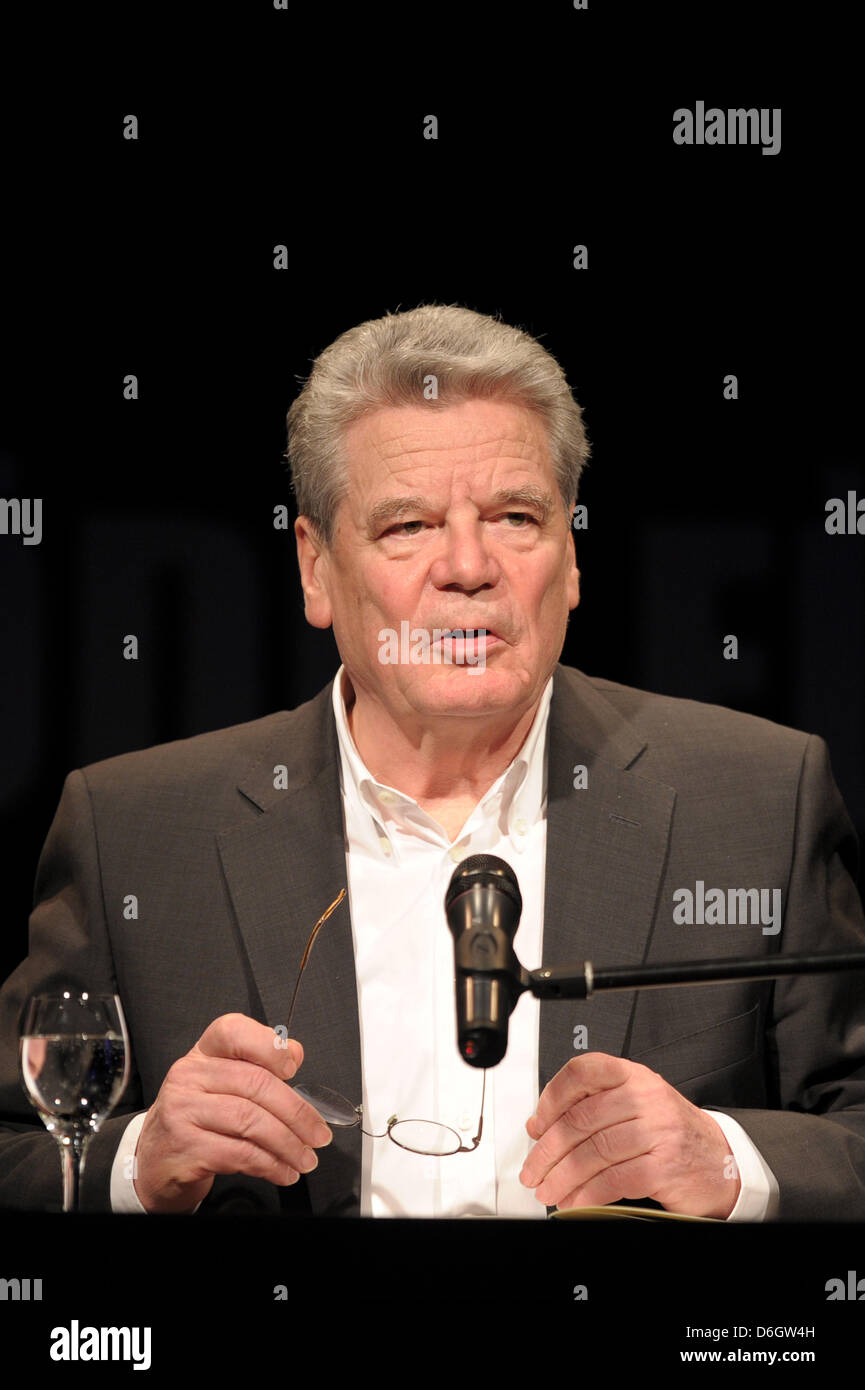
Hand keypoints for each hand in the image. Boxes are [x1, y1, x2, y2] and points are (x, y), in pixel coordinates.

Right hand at [132, 1013, 332, 1212]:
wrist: (153, 1160)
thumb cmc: (196, 1119)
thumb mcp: (221, 1085)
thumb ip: (256, 1067)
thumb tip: (294, 1054)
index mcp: (202, 1054)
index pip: (233, 1032)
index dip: (269, 1046)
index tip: (293, 1067)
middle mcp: (188, 1077)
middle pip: (254, 1083)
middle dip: (296, 1112)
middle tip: (318, 1134)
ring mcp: (183, 1112)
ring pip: (250, 1121)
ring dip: (288, 1144)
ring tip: (305, 1158)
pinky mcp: (185, 1148)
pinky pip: (240, 1154)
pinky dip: (270, 1165)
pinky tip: (283, 1171)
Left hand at [519, 1052, 741, 1218]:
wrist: (722, 1161)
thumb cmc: (671, 1134)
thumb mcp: (635, 1108)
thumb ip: (592, 1109)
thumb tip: (540, 1127)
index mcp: (633, 1076)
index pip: (583, 1072)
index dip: (552, 1098)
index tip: (537, 1125)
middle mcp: (646, 1097)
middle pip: (581, 1119)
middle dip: (548, 1151)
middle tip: (533, 1170)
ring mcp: (658, 1130)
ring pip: (594, 1152)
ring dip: (563, 1178)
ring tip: (549, 1191)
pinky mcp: (664, 1166)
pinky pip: (614, 1180)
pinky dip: (588, 1195)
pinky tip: (576, 1201)